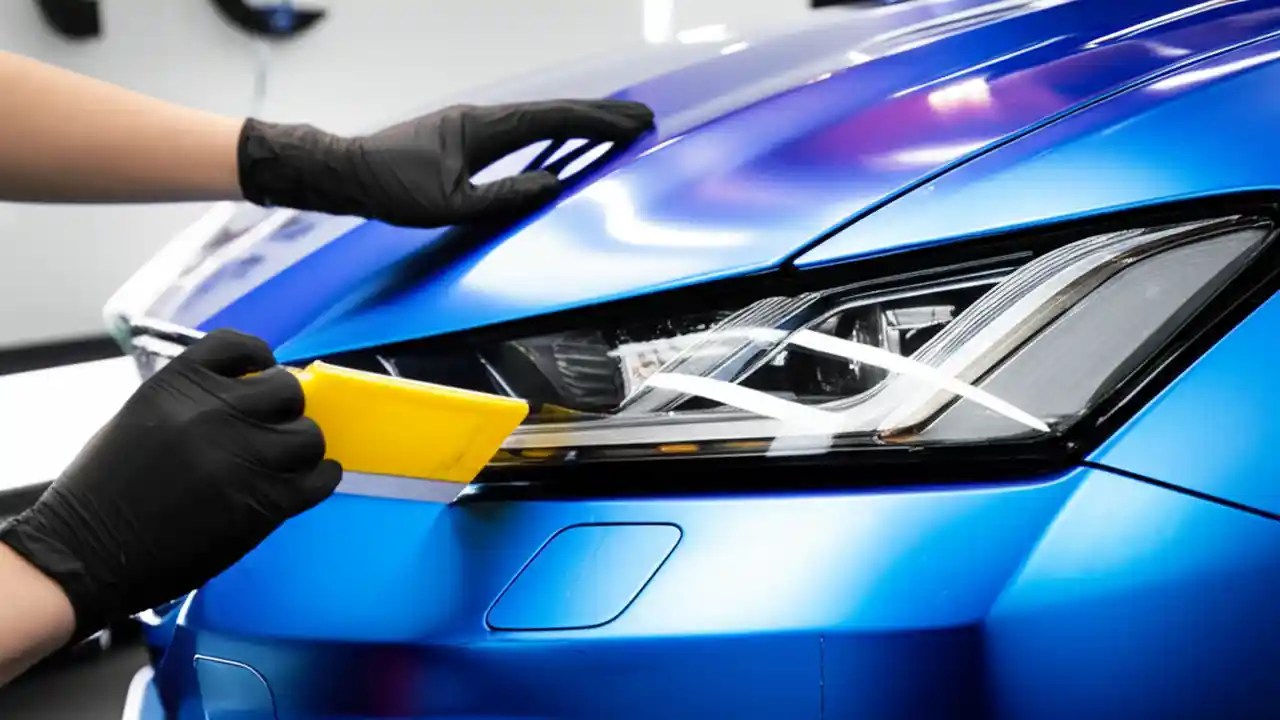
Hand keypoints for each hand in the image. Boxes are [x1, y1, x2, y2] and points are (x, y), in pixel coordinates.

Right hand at [0, 330, 340, 637]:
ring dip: (302, 446)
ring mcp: (244, 457)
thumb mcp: (138, 419)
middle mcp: (216, 412)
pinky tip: (312, 479)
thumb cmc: (101, 493)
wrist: (83, 553)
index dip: (259, 359)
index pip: (240, 346)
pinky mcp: (264, 502)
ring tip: (288, 460)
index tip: (263, 372)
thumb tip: (242, 400)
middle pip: (287, 391)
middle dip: (284, 408)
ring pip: (309, 435)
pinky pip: (319, 478)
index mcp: (178, 384)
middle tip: (274, 428)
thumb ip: (191, 405)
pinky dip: (322, 477)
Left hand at [237, 99, 654, 226]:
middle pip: (552, 112)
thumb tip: (550, 185)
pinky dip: (552, 128)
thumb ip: (504, 197)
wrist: (348, 172)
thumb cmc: (392, 189)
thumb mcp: (451, 204)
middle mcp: (482, 119)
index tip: (634, 123)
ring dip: (579, 121)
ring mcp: (474, 124)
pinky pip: (522, 128)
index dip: (598, 122)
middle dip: (600, 116)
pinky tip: (562, 137)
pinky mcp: (466, 135)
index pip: (553, 120)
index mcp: (484, 129)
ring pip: (538, 117)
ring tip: (614, 125)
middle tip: (641, 117)